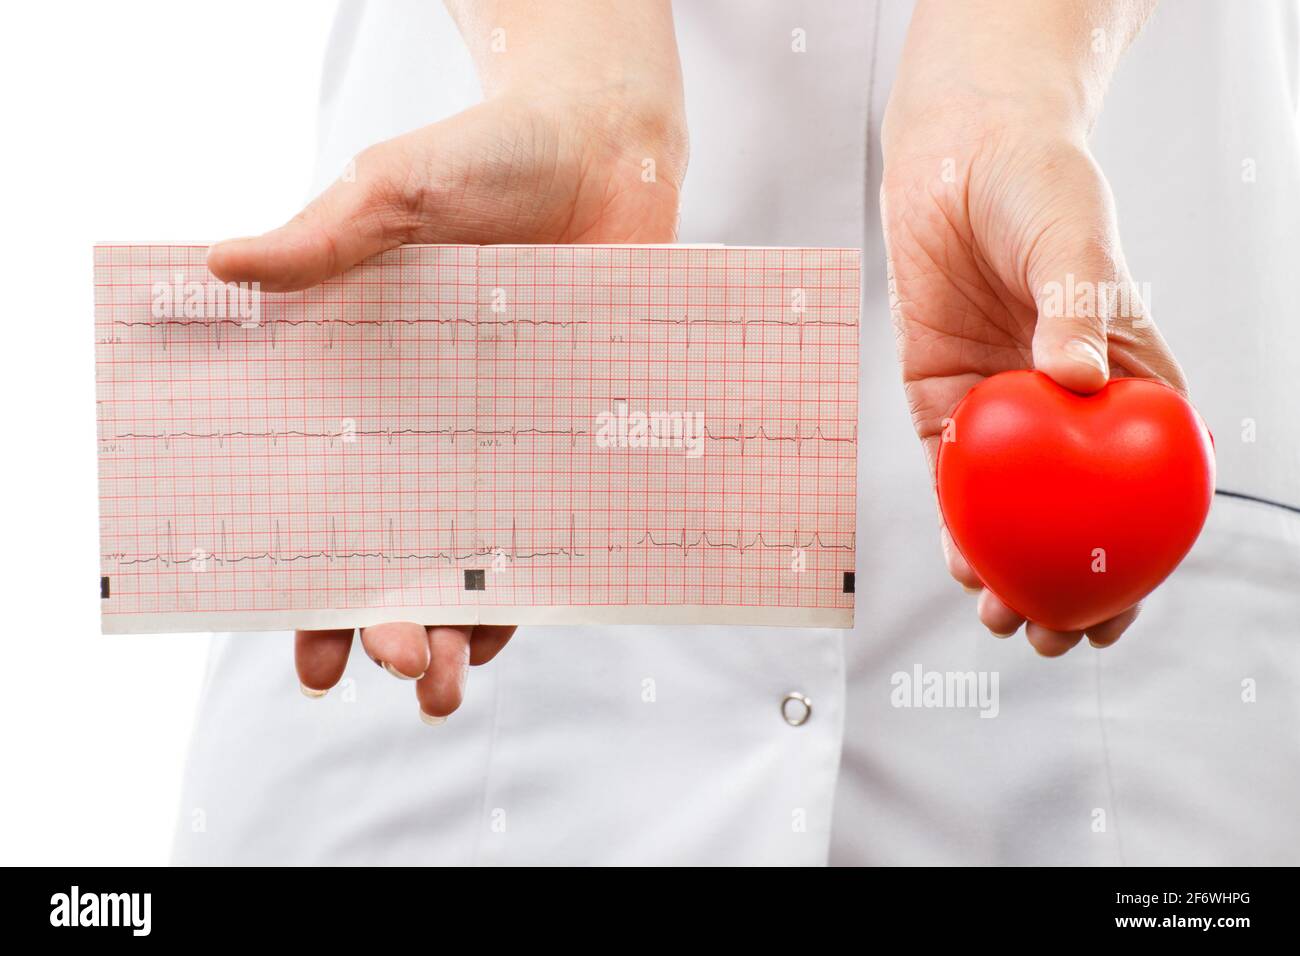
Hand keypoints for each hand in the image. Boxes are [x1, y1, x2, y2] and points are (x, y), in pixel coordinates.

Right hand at [209, 53, 686, 719]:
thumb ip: (328, 238)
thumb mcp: (397, 191)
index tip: (311, 658)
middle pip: (400, 556)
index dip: (311, 588)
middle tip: (395, 667)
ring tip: (446, 684)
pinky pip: (558, 527)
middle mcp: (431, 432)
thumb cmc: (491, 159)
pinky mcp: (573, 433)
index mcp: (366, 390)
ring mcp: (506, 441)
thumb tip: (225, 270)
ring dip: (461, 634)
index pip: (326, 507)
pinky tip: (524, 619)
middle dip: (388, 628)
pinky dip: (539, 583)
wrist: (604, 147)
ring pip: (477, 562)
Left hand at [882, 6, 1181, 656]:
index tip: (1120, 614)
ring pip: (1007, 507)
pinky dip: (952, 517)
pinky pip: (950, 468)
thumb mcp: (1072, 238)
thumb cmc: (1038, 185)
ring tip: (998, 617)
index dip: (1134, 561)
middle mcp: (1063, 406)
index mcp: (1122, 381)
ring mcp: (1003, 407)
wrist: (960, 155)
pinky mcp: (943, 394)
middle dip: (1061, 586)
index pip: (1140, 488)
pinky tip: (955, 558)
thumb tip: (1071, 378)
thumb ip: (1076, 304)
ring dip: (1001, 568)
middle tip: (1051, 638)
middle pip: (1068, 515)